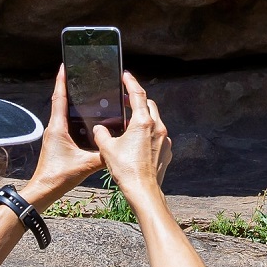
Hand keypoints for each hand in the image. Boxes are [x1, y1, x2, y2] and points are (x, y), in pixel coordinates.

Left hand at [27, 67, 103, 197]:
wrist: (43, 191)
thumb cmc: (58, 177)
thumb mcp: (85, 165)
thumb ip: (103, 155)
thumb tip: (120, 147)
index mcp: (58, 127)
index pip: (59, 98)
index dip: (62, 81)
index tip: (65, 66)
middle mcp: (54, 128)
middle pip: (61, 102)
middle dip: (69, 87)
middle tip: (80, 75)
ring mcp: (55, 135)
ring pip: (63, 113)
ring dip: (72, 101)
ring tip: (85, 92)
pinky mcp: (58, 142)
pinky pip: (66, 123)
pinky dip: (74, 116)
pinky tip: (86, 118)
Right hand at [91, 72, 171, 196]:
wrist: (143, 191)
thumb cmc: (126, 170)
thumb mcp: (107, 149)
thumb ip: (101, 134)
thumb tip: (99, 128)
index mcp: (143, 122)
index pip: (138, 95)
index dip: (131, 83)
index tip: (126, 75)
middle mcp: (157, 128)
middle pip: (149, 105)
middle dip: (137, 100)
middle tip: (125, 100)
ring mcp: (164, 140)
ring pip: (154, 120)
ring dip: (143, 117)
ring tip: (128, 123)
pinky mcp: (166, 151)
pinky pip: (158, 136)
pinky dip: (148, 133)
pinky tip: (137, 142)